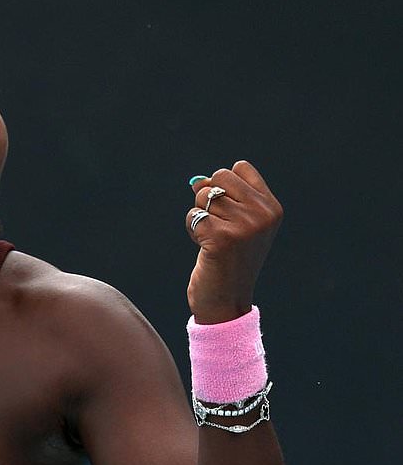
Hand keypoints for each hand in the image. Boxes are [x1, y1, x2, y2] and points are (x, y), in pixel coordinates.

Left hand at [184, 162, 281, 322]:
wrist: (226, 297)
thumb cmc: (228, 256)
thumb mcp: (234, 221)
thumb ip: (222, 195)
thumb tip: (196, 180)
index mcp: (272, 208)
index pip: (240, 167)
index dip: (224, 186)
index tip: (231, 213)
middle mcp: (264, 215)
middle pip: (219, 176)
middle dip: (208, 198)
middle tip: (219, 227)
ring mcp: (246, 225)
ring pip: (203, 195)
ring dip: (200, 216)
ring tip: (214, 239)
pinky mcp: (223, 237)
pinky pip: (193, 215)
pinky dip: (192, 229)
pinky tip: (206, 248)